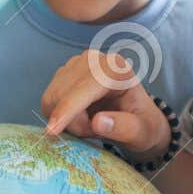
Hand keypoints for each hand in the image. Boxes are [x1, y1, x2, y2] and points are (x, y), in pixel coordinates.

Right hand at [41, 51, 170, 157]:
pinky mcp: (64, 74)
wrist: (137, 117)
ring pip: (52, 97)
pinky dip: (59, 115)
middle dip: (71, 121)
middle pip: (62, 93)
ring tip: (88, 126)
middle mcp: (94, 60)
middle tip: (91, 133)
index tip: (51, 131)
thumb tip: (97, 122)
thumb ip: (123, 128)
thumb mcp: (142, 133)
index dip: (66, 110)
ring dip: (65, 119)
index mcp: (116, 69)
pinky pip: (49, 100)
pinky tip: (80, 118)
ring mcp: (76, 64)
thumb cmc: (143, 125)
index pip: (84, 88)